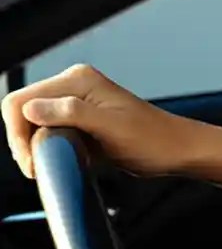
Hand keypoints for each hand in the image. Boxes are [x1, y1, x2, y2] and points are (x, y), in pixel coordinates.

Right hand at [3, 64, 194, 179]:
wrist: (177, 149)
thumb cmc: (153, 139)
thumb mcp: (111, 128)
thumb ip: (72, 114)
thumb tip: (32, 109)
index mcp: (77, 80)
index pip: (19, 101)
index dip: (16, 133)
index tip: (31, 160)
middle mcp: (73, 86)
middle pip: (21, 113)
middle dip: (23, 142)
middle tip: (39, 168)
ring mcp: (75, 103)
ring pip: (31, 125)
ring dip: (34, 148)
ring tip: (53, 165)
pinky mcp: (79, 120)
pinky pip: (47, 133)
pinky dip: (48, 149)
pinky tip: (64, 159)